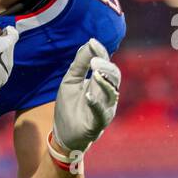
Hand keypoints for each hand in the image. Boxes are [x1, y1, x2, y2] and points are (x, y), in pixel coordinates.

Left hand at [52, 39, 120, 153]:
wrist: (64, 134)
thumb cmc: (69, 106)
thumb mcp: (70, 81)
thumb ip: (80, 63)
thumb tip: (90, 42)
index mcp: (100, 83)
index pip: (105, 64)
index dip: (100, 53)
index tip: (92, 42)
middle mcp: (106, 94)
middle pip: (114, 77)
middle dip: (106, 67)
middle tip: (94, 61)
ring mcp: (105, 109)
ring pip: (112, 93)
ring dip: (104, 83)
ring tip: (95, 74)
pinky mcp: (98, 123)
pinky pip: (101, 113)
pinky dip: (96, 104)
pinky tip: (88, 96)